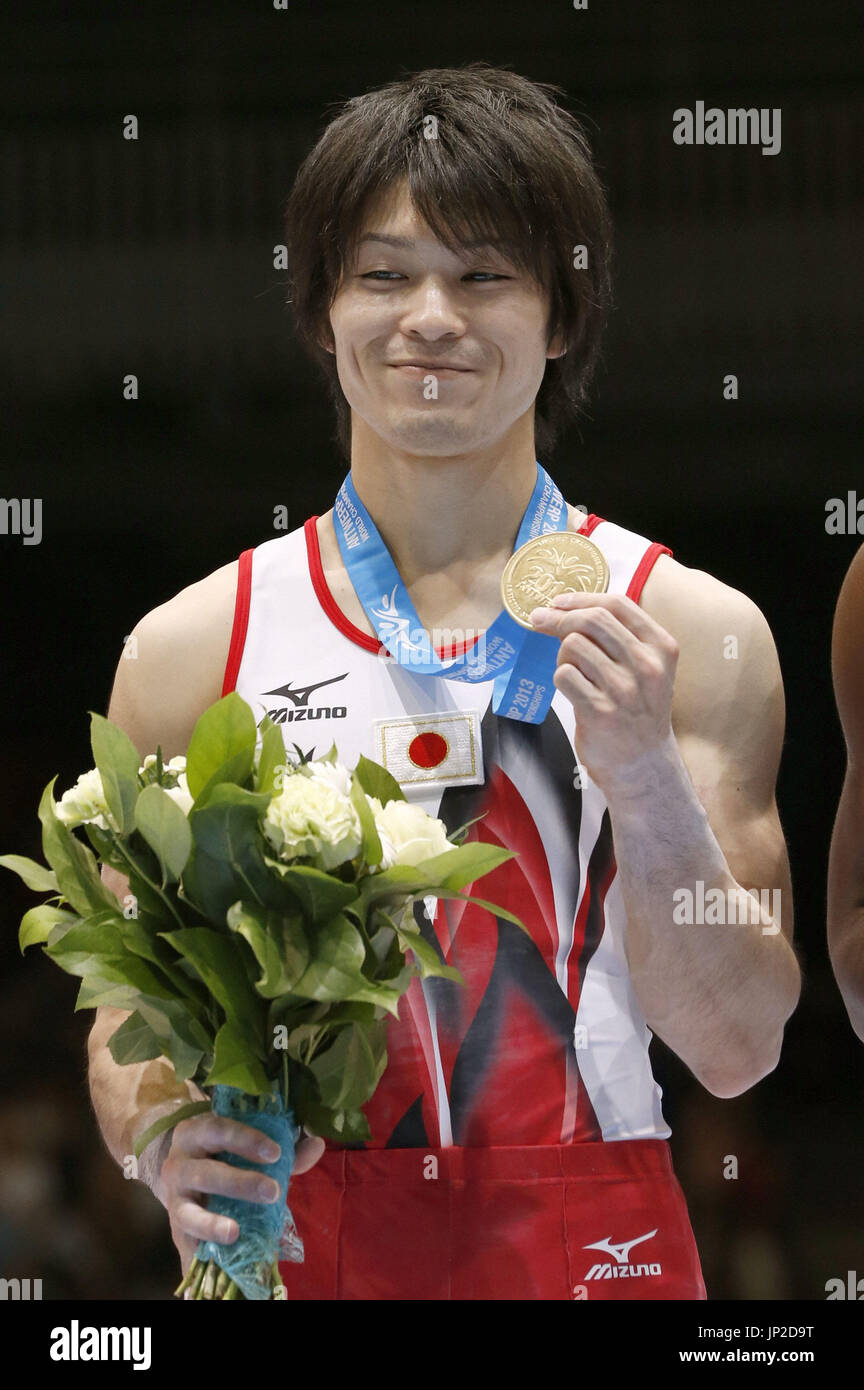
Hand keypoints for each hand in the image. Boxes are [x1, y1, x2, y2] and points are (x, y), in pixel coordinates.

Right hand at [152, 1112, 324, 1276]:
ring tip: (235, 1231)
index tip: (275, 1153)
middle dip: (240, 1182)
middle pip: (206, 1171)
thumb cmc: (222, 1159)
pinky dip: (205, 1238)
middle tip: (273, 1191)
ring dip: (213, 1221)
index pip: (219, 1128)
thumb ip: (283, 1150)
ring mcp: (174, 1194)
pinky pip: (187, 1233)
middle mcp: (179, 1160)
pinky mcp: (175, 1223)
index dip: (246, 1140)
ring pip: (190, 1209)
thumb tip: (316, 1144)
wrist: (185, 1185)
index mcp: (198, 1132)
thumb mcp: (248, 1149)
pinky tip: (225, 1243)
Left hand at [530, 591, 678, 793]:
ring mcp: (624, 690)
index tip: (558, 602)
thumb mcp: (646, 668)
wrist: (643, 764)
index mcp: (661, 647)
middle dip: (559, 618)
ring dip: (562, 655)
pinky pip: (564, 676)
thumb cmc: (637, 710)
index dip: (582, 598)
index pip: (617, 604)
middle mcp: (647, 666)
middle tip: (540, 622)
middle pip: (592, 620)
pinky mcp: (600, 711)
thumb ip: (618, 637)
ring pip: (573, 646)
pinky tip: (572, 691)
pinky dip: (560, 679)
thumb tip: (562, 608)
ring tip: (572, 672)